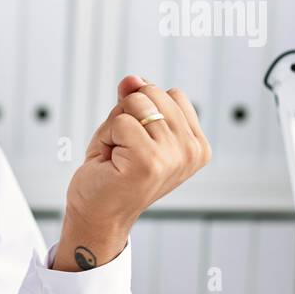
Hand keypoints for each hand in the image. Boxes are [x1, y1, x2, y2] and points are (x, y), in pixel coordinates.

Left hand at [53, 75, 210, 270]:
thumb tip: (132, 78)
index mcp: (197, 144)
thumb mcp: (126, 128)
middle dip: (126, 114)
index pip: (171, 94)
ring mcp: (174, 156)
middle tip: (122, 150)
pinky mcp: (150, 161)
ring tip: (117, 156)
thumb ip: (135, 100)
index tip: (137, 143)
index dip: (142, 111)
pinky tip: (111, 161)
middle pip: (152, 92)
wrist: (97, 215)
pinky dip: (106, 136)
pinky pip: (119, 120)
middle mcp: (192, 150)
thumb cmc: (111, 174)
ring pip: (135, 103)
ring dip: (114, 127)